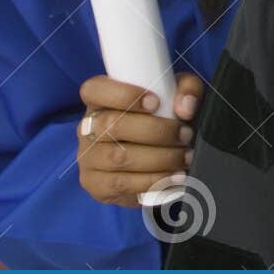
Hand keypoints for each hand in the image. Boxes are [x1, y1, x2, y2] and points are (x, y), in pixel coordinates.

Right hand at [76, 73, 204, 207]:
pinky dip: (152, 180)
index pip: (95, 90)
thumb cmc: (161, 118)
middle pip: (112, 125)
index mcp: (99, 99)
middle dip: (157, 131)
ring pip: (119, 157)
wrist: (154, 161)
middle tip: (185, 135)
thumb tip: (186, 107)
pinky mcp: (96, 184)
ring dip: (159, 158)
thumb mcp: (176, 94)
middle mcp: (87, 127)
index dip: (123, 95)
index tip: (155, 102)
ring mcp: (87, 158)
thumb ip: (186, 89)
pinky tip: (173, 176)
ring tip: (185, 156)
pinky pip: (121, 184)